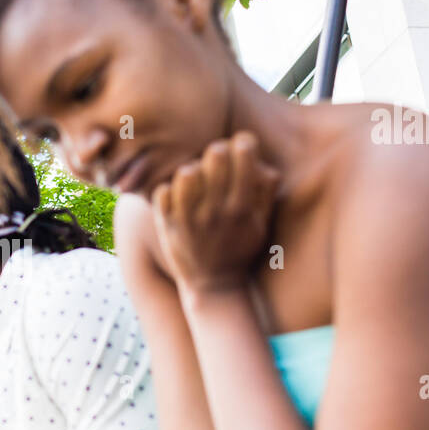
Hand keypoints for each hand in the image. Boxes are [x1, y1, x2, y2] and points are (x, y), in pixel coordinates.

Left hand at [152, 131, 280, 296]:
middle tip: (217, 160)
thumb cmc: (240, 248)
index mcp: (242, 207)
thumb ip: (266, 192)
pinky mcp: (167, 226)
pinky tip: (177, 199)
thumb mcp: (262, 224)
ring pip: (186, 171)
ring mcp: (189, 219)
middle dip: (217, 151)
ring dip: (191, 170)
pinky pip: (162, 191)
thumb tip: (263, 163)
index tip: (242, 147)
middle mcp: (216, 211)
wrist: (213, 285)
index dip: (244, 144)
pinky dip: (168, 191)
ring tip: (195, 180)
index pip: (243, 155)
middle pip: (214, 156)